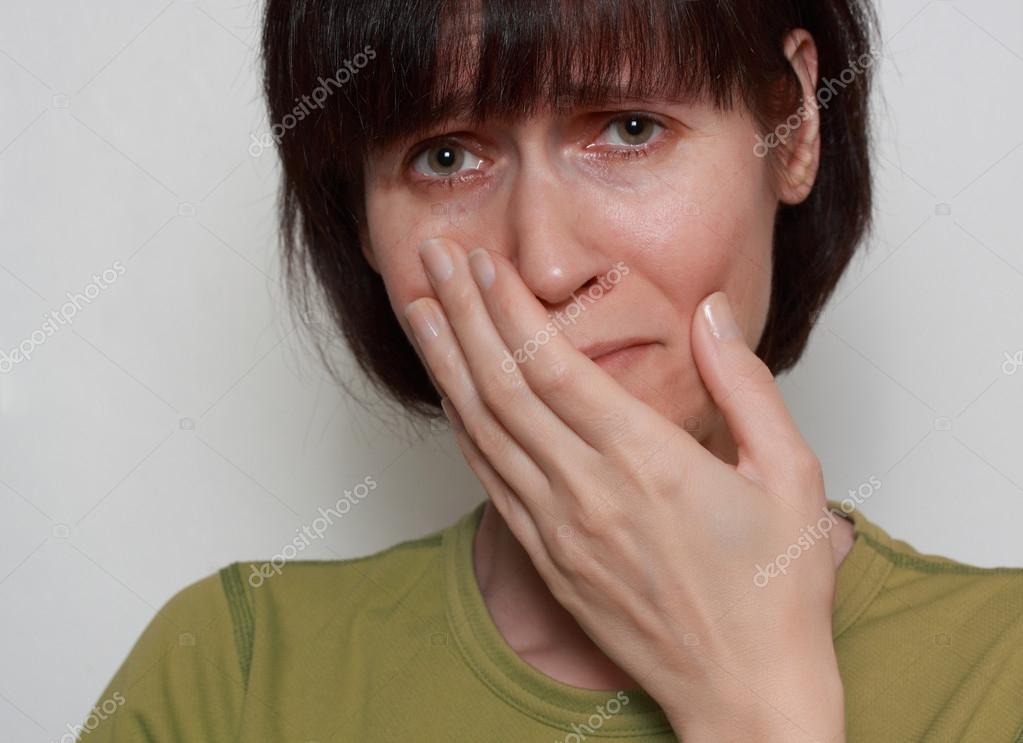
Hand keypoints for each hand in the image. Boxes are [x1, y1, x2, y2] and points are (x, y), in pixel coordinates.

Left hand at [403, 237, 844, 741]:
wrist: (744, 693)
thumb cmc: (776, 589)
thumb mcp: (792, 475)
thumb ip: (746, 384)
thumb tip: (712, 314)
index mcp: (648, 462)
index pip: (553, 365)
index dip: (508, 307)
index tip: (482, 261)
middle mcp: (589, 491)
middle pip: (503, 385)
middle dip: (460, 313)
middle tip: (433, 256)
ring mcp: (560, 529)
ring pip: (483, 429)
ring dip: (446, 363)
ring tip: (418, 308)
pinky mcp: (548, 559)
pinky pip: (490, 480)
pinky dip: (462, 428)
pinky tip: (449, 392)